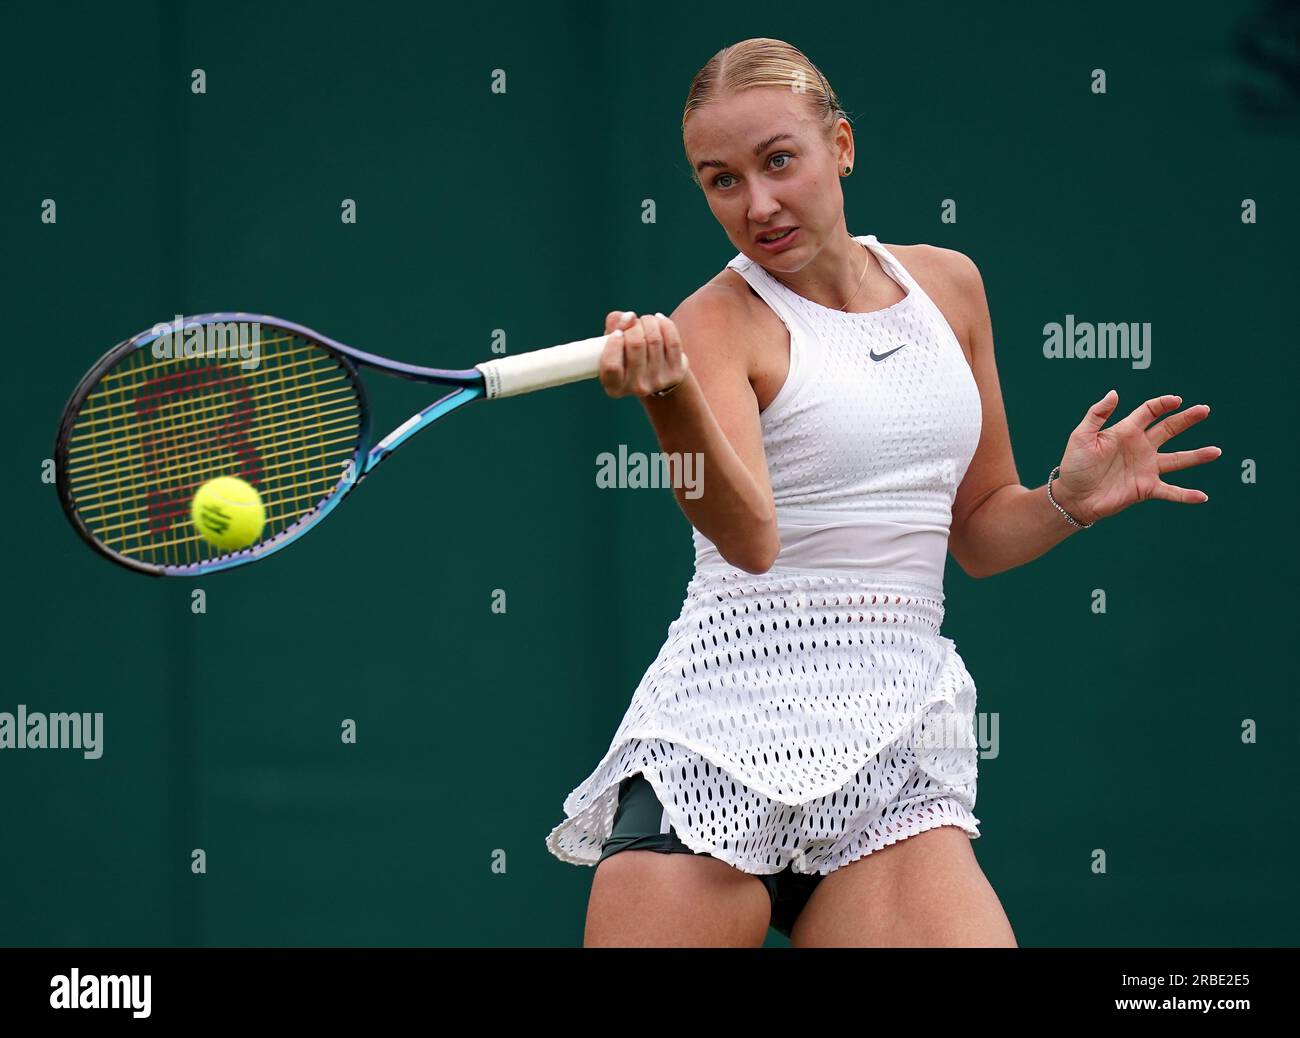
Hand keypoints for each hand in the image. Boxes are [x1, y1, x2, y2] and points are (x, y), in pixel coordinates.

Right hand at [597, 310, 689, 399]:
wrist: (656, 372)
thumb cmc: (627, 353)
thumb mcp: (613, 343)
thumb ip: (614, 325)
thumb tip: (630, 317)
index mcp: (614, 386)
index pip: (612, 365)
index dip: (614, 344)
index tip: (618, 333)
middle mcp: (636, 388)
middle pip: (636, 345)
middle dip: (634, 326)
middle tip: (633, 324)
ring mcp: (658, 382)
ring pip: (655, 339)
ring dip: (649, 321)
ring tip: (646, 321)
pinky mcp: (675, 373)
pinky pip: (673, 341)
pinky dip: (665, 324)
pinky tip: (658, 320)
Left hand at [1053, 391, 1220, 524]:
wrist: (1072, 497)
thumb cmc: (1075, 465)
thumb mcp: (1081, 436)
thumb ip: (1097, 414)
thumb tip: (1114, 393)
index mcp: (1126, 431)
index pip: (1149, 412)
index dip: (1162, 404)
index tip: (1176, 399)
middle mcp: (1140, 447)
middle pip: (1169, 429)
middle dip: (1187, 419)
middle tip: (1204, 410)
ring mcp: (1146, 468)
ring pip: (1177, 459)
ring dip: (1197, 456)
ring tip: (1216, 452)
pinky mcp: (1146, 488)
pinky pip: (1171, 491)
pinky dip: (1186, 495)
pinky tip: (1202, 497)